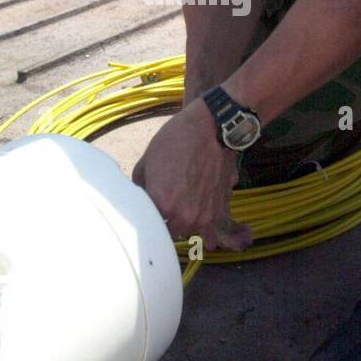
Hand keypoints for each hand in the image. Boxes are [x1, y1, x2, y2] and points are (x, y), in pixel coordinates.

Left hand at [132, 99, 253, 252]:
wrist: (212, 128)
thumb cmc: (176, 141)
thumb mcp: (146, 162)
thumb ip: (139, 188)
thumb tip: (139, 200)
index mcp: (163, 206)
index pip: (149, 225)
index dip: (146, 217)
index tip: (146, 209)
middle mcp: (185, 217)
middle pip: (169, 231)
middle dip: (164, 221)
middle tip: (162, 206)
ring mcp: (206, 216)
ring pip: (188, 229)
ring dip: (183, 221)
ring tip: (181, 203)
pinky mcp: (221, 210)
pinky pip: (207, 224)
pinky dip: (201, 219)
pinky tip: (197, 205)